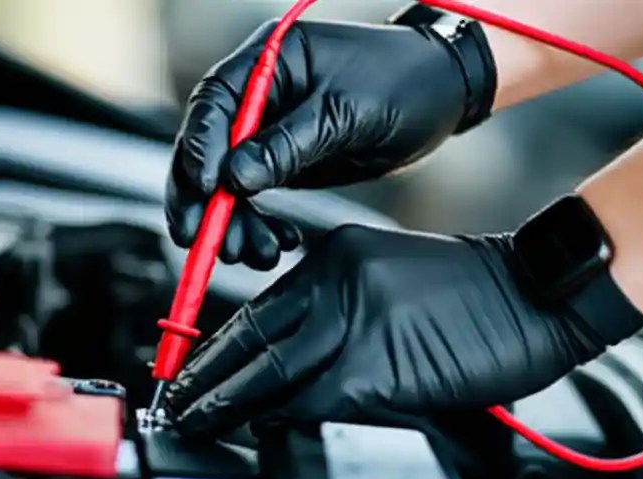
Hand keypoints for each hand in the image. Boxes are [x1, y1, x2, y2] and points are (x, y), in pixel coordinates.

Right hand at [166, 18, 495, 269]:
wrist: (442, 93)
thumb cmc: (401, 79)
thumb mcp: (343, 112)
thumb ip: (288, 146)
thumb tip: (236, 180)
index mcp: (266, 62)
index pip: (213, 105)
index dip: (201, 149)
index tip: (208, 189)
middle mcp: (258, 96)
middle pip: (207, 149)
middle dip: (202, 199)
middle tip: (200, 238)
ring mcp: (268, 131)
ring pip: (228, 183)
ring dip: (232, 222)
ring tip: (252, 252)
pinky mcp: (284, 160)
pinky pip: (255, 198)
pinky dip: (259, 225)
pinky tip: (277, 244)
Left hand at [166, 224, 642, 435]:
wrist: (535, 294)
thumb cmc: (474, 293)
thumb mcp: (389, 274)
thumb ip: (337, 304)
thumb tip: (291, 353)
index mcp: (333, 258)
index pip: (256, 309)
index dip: (215, 347)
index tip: (188, 371)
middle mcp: (334, 285)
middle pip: (249, 339)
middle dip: (202, 379)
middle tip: (171, 405)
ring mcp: (353, 325)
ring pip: (268, 374)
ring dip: (223, 405)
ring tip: (192, 425)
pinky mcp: (375, 367)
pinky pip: (309, 401)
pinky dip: (276, 420)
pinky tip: (255, 432)